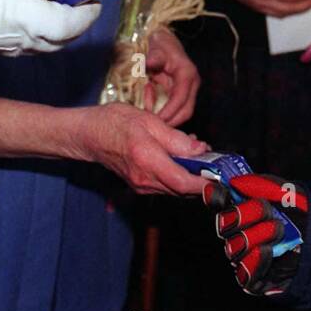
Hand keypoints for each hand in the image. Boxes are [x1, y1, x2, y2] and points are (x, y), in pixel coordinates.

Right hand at [0, 0, 101, 54]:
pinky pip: (14, 46)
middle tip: (83, 2)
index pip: (64, 26)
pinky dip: (31, 33)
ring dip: (53, 30)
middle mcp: (5, 38)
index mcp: (13, 14)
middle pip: (54, 42)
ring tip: (57, 4)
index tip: (95, 0)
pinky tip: (27, 11)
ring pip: (34, 46)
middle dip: (74, 25)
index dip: (84, 15)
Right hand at [68, 102, 207, 194]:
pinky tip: (181, 158)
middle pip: (183, 189)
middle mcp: (145, 180)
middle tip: (216, 162)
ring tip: (199, 155)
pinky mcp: (140, 185)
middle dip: (203, 179)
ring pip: (176, 188)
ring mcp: (141, 185)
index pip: (184, 183)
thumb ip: (177, 139)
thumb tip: (201, 151)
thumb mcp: (149, 121)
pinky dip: (179, 175)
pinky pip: (166, 185)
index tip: (222, 178)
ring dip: (191, 176)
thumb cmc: (114, 122)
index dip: (206, 184)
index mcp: (148, 161)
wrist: (88, 135)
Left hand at [144, 28, 198, 125]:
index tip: (156, 119)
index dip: (169, 111)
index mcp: (187, 73)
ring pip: (184, 112)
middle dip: (171, 121)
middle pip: (187, 111)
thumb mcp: (157, 49)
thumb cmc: (161, 45)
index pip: (180, 98)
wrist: (167, 42)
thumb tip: (149, 62)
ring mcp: (190, 89)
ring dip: (169, 119)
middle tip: (153, 126)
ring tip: (151, 119)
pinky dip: (167, 113)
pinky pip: (178, 109)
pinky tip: (152, 109)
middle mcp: (192, 83)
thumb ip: (154, 57)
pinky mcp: (184, 94)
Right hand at [203, 172, 308, 295]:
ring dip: (256, 235)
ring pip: (233, 248)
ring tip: (279, 230)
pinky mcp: (255, 280)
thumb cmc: (305, 214)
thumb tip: (233, 181)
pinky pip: (243, 274)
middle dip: (242, 215)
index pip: (218, 203)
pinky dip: (255, 260)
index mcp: (243, 209)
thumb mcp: (285, 191)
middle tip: (265, 209)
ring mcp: (246, 257)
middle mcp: (240, 233)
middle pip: (223, 226)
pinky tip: (268, 250)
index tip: (222, 191)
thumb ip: (259, 184)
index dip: (216, 196)